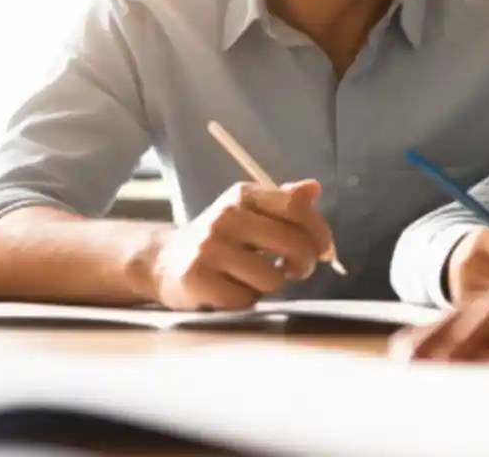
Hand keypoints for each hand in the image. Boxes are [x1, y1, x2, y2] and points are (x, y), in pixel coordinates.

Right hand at [131, 179, 334, 310]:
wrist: (165, 261)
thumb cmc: (220, 238)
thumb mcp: (249, 212)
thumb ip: (284, 202)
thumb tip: (314, 188)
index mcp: (243, 195)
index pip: (296, 206)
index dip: (319, 231)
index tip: (323, 250)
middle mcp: (226, 217)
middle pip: (292, 243)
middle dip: (304, 264)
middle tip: (296, 270)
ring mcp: (210, 248)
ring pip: (272, 278)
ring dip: (272, 285)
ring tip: (256, 278)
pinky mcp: (198, 279)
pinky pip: (246, 299)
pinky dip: (247, 300)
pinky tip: (233, 289)